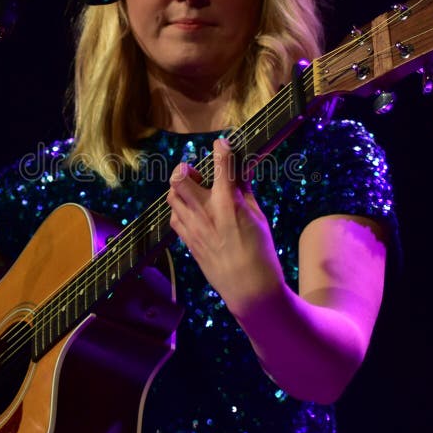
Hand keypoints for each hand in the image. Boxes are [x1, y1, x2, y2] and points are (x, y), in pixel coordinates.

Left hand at [166, 138, 284, 313]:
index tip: (222, 143)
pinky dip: (180, 210)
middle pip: (180, 177)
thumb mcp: (258, 216)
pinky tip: (193, 213)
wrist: (249, 288)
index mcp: (227, 201)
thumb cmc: (260, 253)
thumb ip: (244, 191)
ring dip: (181, 189)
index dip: (221, 147)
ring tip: (196, 193)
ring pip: (172, 196)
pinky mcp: (187, 241)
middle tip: (199, 173)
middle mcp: (205, 210)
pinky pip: (174, 217)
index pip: (221, 162)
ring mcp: (192, 226)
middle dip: (187, 168)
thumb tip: (239, 172)